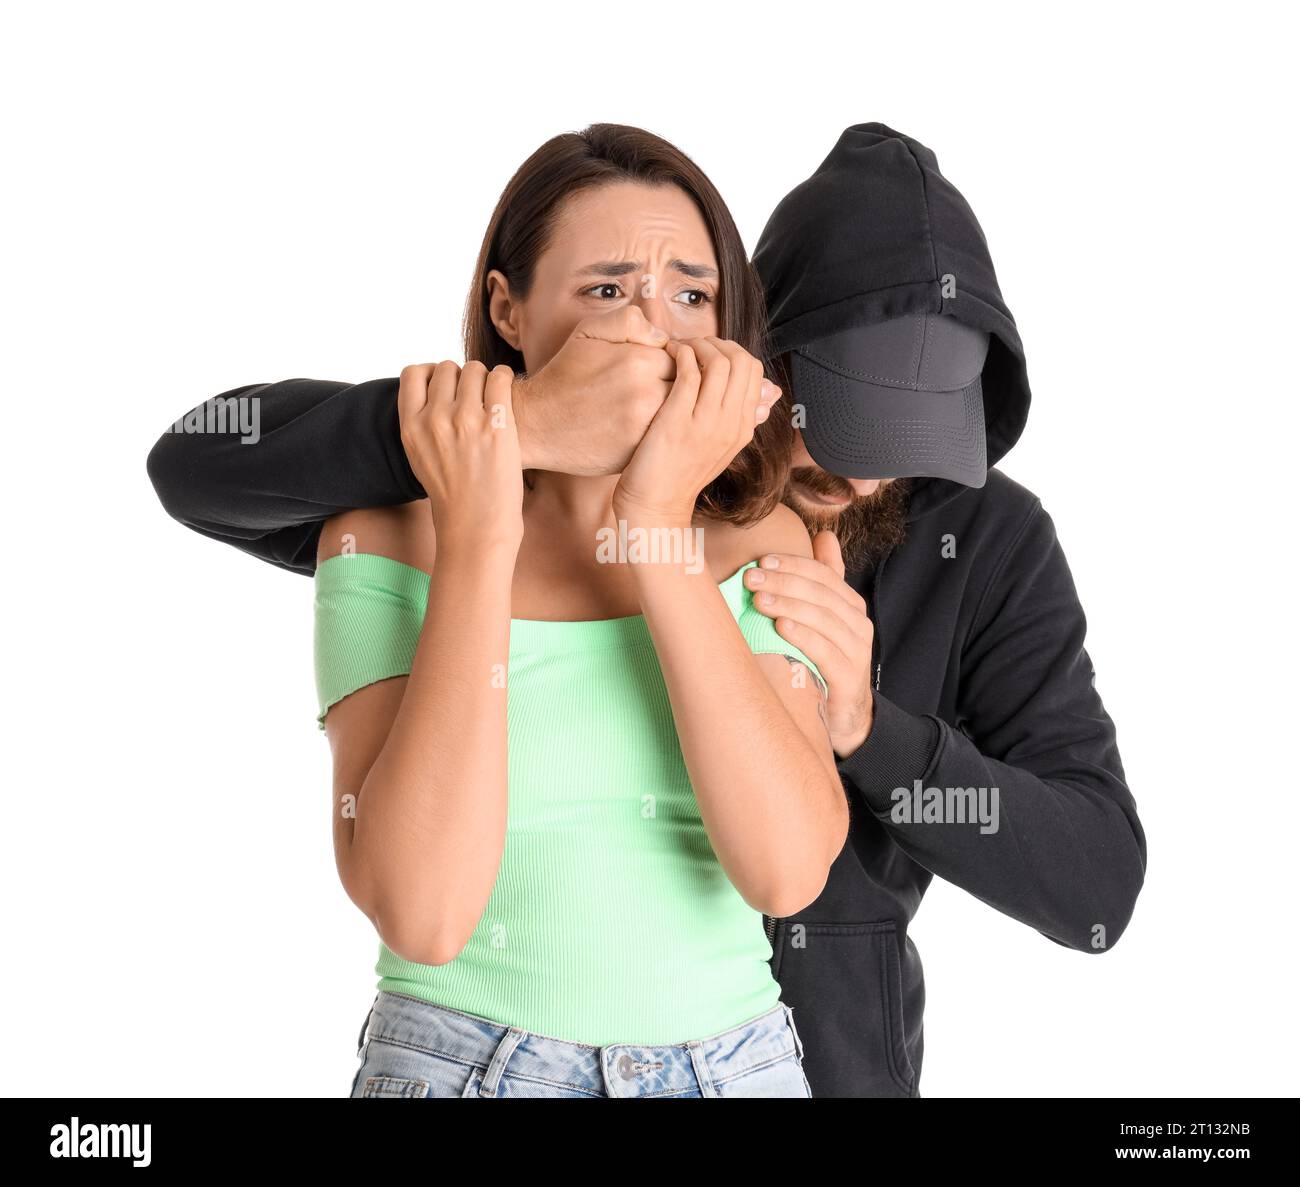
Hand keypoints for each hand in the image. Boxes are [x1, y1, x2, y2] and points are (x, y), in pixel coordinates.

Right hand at [397, 361, 522, 553]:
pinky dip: (505, 380)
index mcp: (410, 427)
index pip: (413, 373)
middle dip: (462, 377)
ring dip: (485, 379)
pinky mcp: (496, 426)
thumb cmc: (454, 495)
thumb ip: (421, 423)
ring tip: (492, 399)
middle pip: (447, 367)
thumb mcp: (420, 457)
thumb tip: (433, 388)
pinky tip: (507, 395)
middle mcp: (434, 420)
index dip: (432, 373)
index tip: (447, 386)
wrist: (477, 527)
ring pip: (475, 369)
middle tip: (476, 397)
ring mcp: (465, 421)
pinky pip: (500, 378)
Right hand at [513, 306, 676, 473]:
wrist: (534, 424)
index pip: (680, 358)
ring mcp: (643, 427)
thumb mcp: (589, 332)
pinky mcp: (637, 453)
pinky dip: (656, 434)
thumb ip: (630, 322)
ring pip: (676, 414)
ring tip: (643, 410)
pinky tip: (636, 428)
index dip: (669, 363)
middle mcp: (645, 394)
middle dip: (671, 387)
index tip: (654, 370)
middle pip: (684, 387)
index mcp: (638, 361)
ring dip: (668, 412)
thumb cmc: (564, 376)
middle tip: (650, 391)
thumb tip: (662, 337)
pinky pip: (662, 438)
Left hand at [611, 336, 778, 524]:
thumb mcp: (723, 446)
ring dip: (698, 345)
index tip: (710, 353)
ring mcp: (706, 424)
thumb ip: (745, 417)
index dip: (732, 352)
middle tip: (694, 346)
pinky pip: (689, 372)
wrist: (656, 506)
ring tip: (680, 349)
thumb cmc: (680, 472)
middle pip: (742, 361)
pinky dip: (680, 355)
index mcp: (744, 428)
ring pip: (719, 362)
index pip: (754, 371)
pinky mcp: (678, 421)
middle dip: (717, 343)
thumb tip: (771, 391)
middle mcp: (731, 424)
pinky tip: (669, 356)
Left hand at [744, 531, 875, 755]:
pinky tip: (781, 627)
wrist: (843, 715)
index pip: (822, 575)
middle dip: (784, 582)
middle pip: (820, 594)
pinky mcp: (850, 678)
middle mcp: (858, 624)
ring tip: (759, 600)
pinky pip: (826, 652)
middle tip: (751, 578)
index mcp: (849, 605)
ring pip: (823, 619)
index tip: (762, 560)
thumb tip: (825, 534)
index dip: (793, 565)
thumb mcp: (824, 617)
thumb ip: (825, 578)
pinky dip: (803, 637)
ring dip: (789, 605)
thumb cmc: (825, 659)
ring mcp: (857, 651)